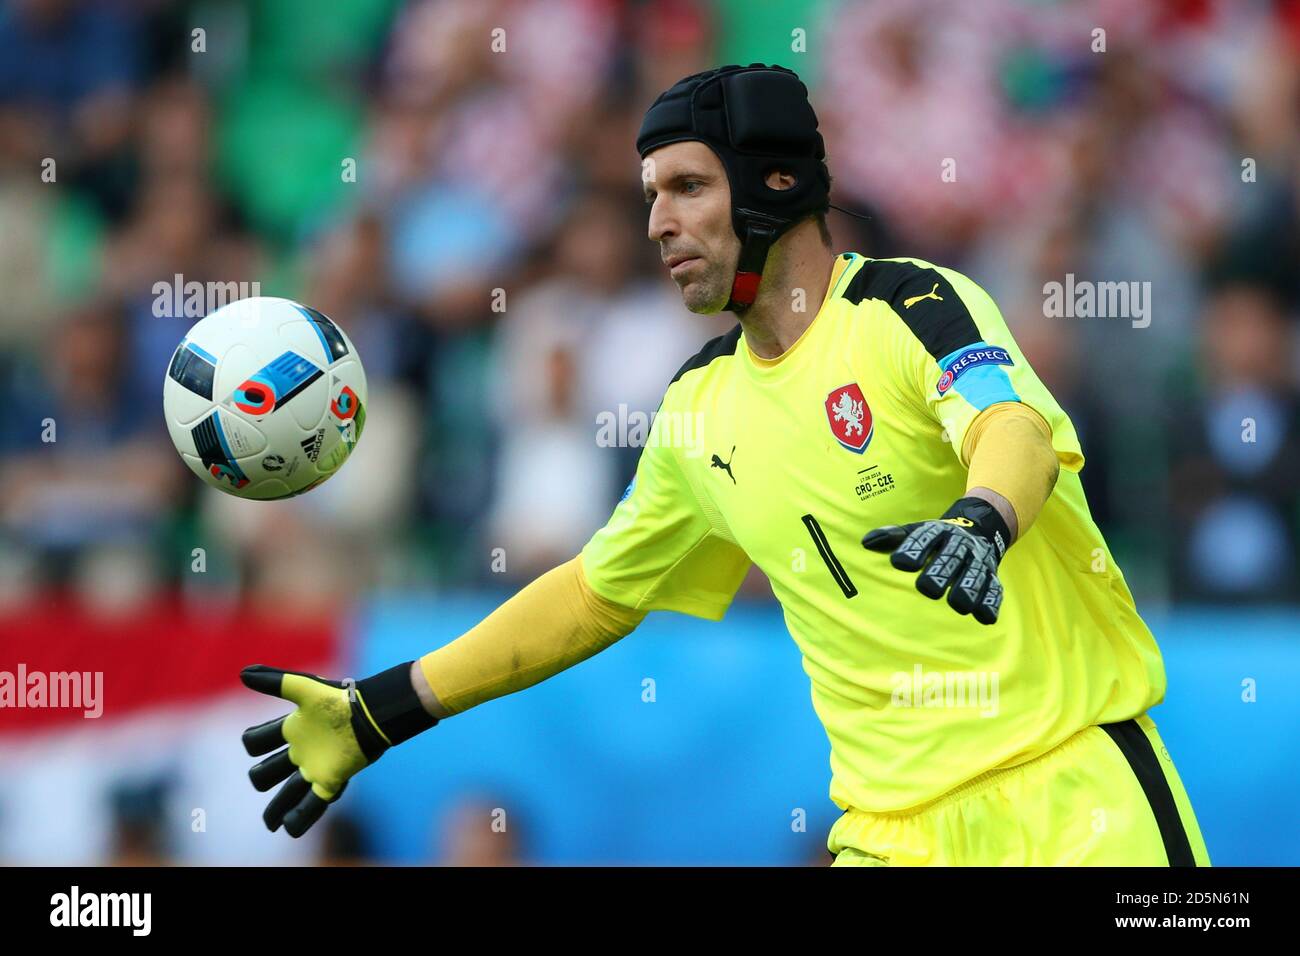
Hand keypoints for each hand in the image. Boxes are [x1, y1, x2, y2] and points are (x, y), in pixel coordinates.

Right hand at [240, 662, 436, 836]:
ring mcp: (314, 768)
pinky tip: (288, 828)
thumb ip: (275, 680)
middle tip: (261, 776)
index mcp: (291, 729)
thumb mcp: (304, 687)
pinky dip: (300, 818)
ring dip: (276, 808)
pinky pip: (312, 805)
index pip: (257, 741)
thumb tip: (242, 674)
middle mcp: (300, 751)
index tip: (256, 739)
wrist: (372, 713)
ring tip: (270, 824)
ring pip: (288, 793)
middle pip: (267, 771)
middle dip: (260, 775)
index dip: (253, 741)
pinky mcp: (330, 780)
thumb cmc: (339, 699)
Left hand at [862, 497, 1008, 624]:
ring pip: (975, 575)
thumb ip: (892, 537)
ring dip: (968, 589)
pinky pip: (995, 590)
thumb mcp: (917, 531)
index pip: (926, 538)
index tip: (900, 563)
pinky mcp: (991, 577)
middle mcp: (960, 545)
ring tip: (958, 604)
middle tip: (927, 588)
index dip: (914, 549)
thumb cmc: (936, 538)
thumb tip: (866, 543)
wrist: (979, 528)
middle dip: (941, 573)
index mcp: (939, 532)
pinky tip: (984, 617)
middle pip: (951, 558)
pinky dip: (991, 603)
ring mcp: (977, 561)